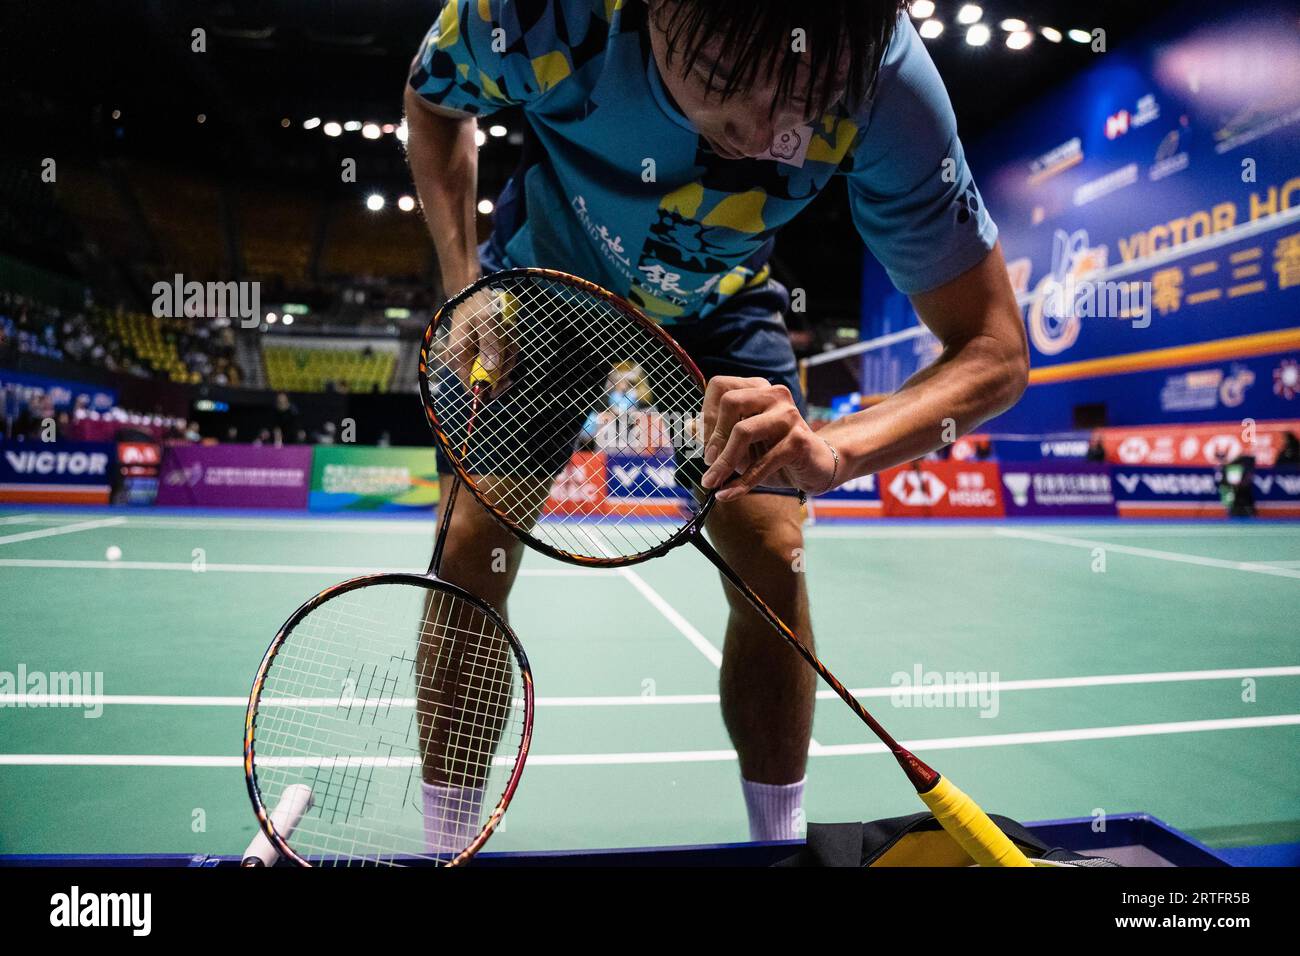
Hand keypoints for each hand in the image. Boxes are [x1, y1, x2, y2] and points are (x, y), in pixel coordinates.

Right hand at [447, 287, 517, 397]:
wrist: (473, 293)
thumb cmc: (476, 303)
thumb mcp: (485, 319)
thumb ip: (489, 343)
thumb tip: (492, 368)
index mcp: (459, 356)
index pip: (473, 389)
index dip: (492, 388)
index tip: (508, 378)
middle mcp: (463, 360)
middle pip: (491, 379)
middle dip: (506, 362)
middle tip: (510, 340)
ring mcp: (473, 357)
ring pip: (499, 367)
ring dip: (509, 351)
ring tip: (507, 331)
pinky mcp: (482, 352)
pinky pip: (500, 357)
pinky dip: (508, 346)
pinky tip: (506, 332)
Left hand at [699, 376, 837, 500]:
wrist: (816, 467)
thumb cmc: (774, 454)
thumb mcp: (742, 444)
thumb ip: (718, 436)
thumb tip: (690, 429)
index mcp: (758, 390)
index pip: (720, 386)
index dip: (706, 414)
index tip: (705, 443)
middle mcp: (774, 395)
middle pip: (730, 402)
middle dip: (714, 436)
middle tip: (709, 462)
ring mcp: (788, 415)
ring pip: (743, 430)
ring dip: (724, 461)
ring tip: (713, 482)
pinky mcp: (798, 440)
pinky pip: (762, 463)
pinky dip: (741, 483)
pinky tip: (728, 494)